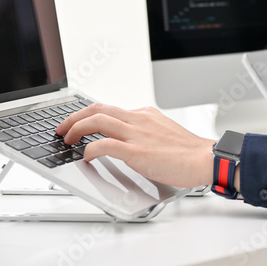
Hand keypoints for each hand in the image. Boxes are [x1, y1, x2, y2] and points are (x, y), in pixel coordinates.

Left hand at [56, 103, 215, 188]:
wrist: (204, 158)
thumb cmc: (187, 151)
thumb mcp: (162, 132)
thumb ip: (144, 132)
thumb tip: (125, 141)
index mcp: (144, 114)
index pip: (109, 108)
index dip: (88, 114)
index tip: (77, 122)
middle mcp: (138, 119)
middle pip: (97, 109)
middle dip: (74, 117)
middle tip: (63, 129)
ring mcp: (136, 134)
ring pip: (97, 121)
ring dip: (76, 129)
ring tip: (68, 140)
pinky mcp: (136, 151)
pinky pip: (105, 145)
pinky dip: (90, 149)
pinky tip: (86, 156)